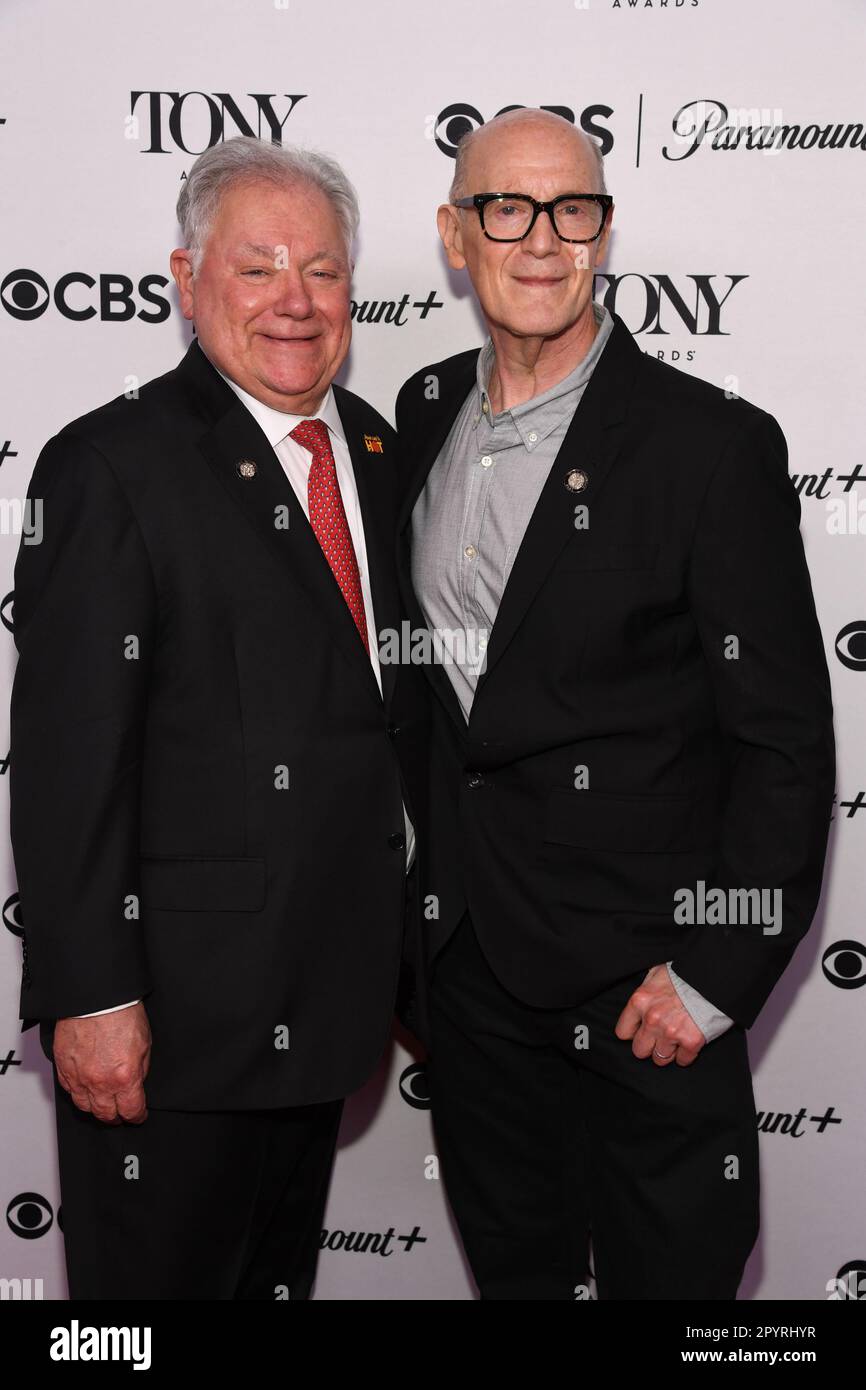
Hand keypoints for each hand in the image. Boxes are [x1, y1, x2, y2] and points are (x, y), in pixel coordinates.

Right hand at [53, 1003, 151, 1122]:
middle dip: (116, 1117)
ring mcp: (79, 1076)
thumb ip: (140, 1070)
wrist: (96, 998)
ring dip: (96, 1109)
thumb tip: (136, 1083)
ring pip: (85, 1106)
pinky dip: (79, 1094)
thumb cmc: (121, 1013)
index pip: (131, 1111)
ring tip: (103, 1105)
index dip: (137, 1116)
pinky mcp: (63, 1068)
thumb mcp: (145, 1044)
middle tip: (121, 1115)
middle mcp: (99, 1082)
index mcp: (124, 1077)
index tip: (138, 1116)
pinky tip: (86, 1090)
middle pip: (106, 1114)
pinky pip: (69, 1091)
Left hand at [614, 964, 705, 1066]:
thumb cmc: (684, 974)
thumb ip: (645, 991)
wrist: (713, 977)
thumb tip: (641, 1000)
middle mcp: (652, 1019)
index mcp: (640, 1001)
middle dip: (649, 1045)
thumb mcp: (656, 974)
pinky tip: (688, 1044)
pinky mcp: (691, 1042)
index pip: (623, 1032)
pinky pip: (682, 1061)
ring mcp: (671, 1032)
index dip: (633, 1032)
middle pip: (639, 1050)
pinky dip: (685, 1055)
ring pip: (659, 1059)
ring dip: (667, 1052)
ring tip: (674, 1040)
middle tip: (659, 1038)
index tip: (641, 1030)